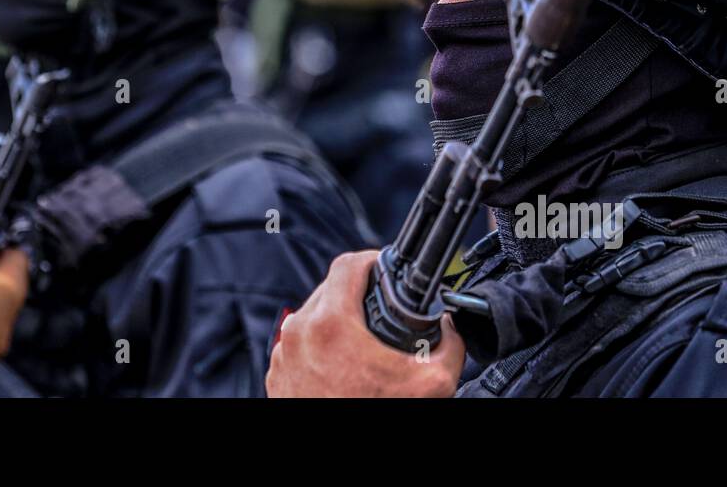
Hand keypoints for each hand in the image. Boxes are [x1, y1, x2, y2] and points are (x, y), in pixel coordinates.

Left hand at [266, 250, 465, 397]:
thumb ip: (448, 346)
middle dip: (358, 295)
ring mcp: (284, 354)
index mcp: (330, 324)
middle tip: (381, 310)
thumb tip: (449, 328)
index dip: (373, 260)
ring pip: (313, 316)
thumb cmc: (374, 417)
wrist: (335, 465)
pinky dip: (321, 347)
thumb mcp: (430, 385)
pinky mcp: (277, 374)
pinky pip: (300, 344)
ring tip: (364, 342)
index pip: (348, 264)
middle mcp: (299, 333)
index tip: (385, 269)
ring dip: (339, 321)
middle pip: (330, 288)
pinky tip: (344, 364)